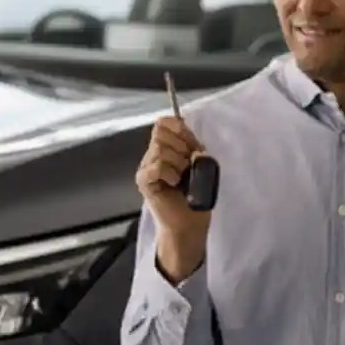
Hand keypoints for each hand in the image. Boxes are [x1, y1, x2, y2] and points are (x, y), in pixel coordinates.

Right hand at [135, 116, 211, 281]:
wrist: (190, 222)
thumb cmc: (196, 194)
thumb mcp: (201, 164)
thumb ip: (194, 146)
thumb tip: (189, 139)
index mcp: (167, 146)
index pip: (164, 123)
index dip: (178, 129)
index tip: (191, 144)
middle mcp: (153, 153)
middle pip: (161, 132)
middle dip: (181, 147)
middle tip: (188, 166)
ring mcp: (146, 166)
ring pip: (160, 149)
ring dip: (178, 163)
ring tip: (182, 178)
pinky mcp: (143, 180)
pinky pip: (156, 166)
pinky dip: (169, 173)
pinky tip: (174, 183)